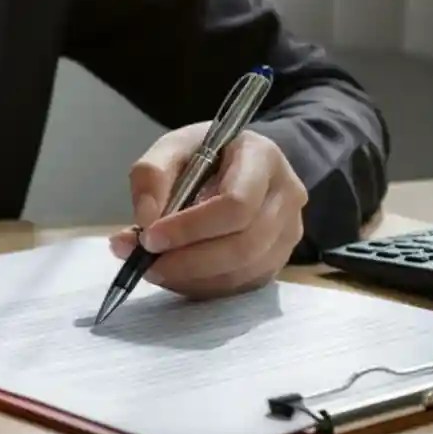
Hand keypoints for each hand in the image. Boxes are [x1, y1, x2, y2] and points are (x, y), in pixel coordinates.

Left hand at [109, 123, 307, 299]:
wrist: (237, 165)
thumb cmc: (205, 154)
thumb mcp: (173, 147)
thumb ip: (152, 175)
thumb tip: (145, 219)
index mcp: (263, 158)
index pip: (237, 204)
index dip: (191, 227)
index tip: (149, 237)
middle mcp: (286, 197)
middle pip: (243, 245)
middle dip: (188, 261)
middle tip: (144, 262)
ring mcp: (288, 233)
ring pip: (242, 272)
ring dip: (191, 277)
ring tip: (152, 268)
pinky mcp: (277, 261)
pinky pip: (240, 286)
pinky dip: (201, 286)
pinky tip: (174, 275)